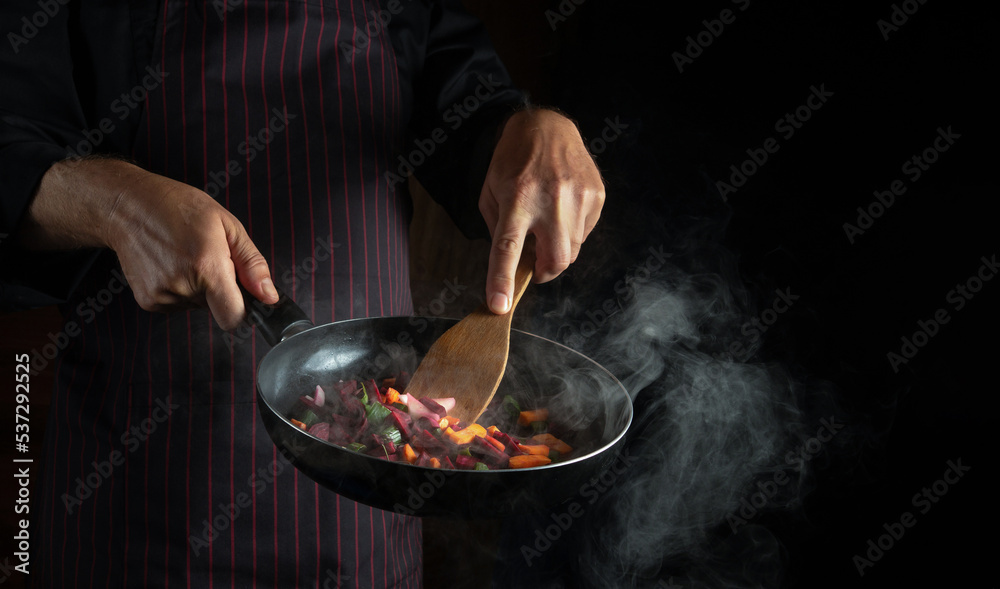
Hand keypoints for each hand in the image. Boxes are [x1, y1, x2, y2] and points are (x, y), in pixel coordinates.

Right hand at [24, 158, 276, 329]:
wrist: (129, 206)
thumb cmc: (180, 208)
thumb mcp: (228, 226)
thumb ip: (252, 265)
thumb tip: (269, 296)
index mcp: (207, 266)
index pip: (233, 318)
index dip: (243, 310)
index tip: (243, 295)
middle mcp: (182, 286)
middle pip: (217, 309)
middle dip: (219, 289)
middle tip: (206, 257)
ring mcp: (162, 296)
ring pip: (197, 306)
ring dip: (198, 288)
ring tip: (185, 257)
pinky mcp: (147, 301)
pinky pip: (177, 305)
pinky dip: (180, 290)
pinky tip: (171, 264)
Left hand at [478, 108, 604, 313]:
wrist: (546, 127)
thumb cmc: (512, 161)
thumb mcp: (490, 193)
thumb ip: (498, 230)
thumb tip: (512, 265)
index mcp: (516, 200)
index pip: (507, 248)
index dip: (502, 280)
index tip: (499, 306)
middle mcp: (550, 200)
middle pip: (555, 260)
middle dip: (545, 272)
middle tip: (535, 265)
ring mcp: (578, 197)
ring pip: (572, 250)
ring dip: (557, 248)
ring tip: (547, 222)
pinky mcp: (596, 195)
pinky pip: (586, 232)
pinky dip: (572, 231)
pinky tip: (563, 208)